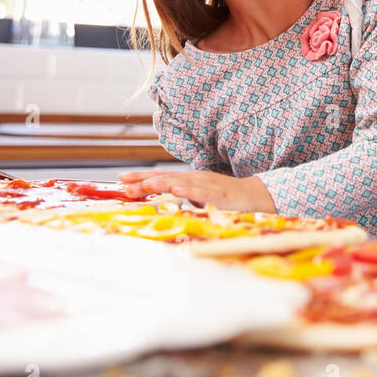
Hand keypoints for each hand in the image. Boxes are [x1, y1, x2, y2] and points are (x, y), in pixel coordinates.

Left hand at [117, 169, 275, 213]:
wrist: (256, 195)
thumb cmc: (227, 198)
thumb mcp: (200, 196)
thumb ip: (184, 196)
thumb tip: (166, 199)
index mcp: (190, 180)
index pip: (161, 176)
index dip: (141, 177)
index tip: (121, 179)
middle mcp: (195, 178)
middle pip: (166, 178)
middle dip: (144, 181)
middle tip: (124, 185)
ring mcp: (207, 185)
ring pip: (181, 182)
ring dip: (162, 183)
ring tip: (145, 186)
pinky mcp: (219, 194)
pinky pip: (202, 193)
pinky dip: (190, 191)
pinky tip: (178, 190)